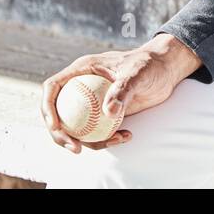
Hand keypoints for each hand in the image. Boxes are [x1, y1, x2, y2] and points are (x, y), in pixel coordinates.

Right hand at [40, 34, 202, 152]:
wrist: (165, 70)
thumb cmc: (150, 65)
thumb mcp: (138, 73)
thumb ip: (123, 90)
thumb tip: (108, 112)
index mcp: (81, 70)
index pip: (53, 87)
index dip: (48, 107)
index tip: (56, 126)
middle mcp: (82, 85)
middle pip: (59, 112)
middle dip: (61, 134)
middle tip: (75, 148)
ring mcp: (91, 101)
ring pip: (76, 126)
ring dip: (87, 141)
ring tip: (113, 141)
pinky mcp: (103, 113)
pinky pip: (96, 130)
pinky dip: (107, 138)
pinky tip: (126, 137)